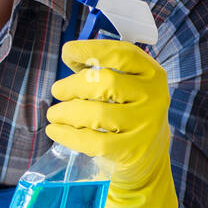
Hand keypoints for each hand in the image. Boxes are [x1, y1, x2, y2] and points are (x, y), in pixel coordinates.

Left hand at [44, 38, 177, 207]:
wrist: (148, 158)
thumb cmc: (129, 114)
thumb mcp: (127, 88)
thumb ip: (103, 70)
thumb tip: (70, 56)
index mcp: (152, 74)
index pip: (122, 54)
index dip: (91, 49)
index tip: (67, 52)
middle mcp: (153, 97)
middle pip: (105, 82)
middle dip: (73, 85)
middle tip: (57, 90)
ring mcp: (145, 126)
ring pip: (97, 113)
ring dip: (66, 112)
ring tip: (54, 113)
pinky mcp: (132, 151)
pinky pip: (93, 141)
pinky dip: (68, 135)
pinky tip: (55, 131)